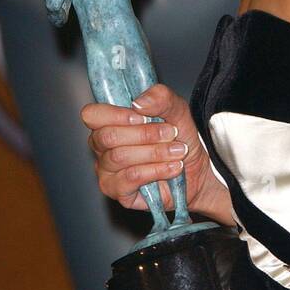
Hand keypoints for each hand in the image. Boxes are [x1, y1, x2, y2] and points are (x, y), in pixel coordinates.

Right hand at [80, 83, 233, 225]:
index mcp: (109, 122)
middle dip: (144, 134)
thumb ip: (160, 98)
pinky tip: (173, 168)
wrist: (197, 168)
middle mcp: (102, 147)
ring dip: (155, 152)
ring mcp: (107, 171)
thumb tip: (139, 103)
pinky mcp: (118, 191)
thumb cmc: (179, 137)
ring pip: (120, 157)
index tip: (143, 117)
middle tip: (171, 133)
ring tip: (178, 151)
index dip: (115, 115)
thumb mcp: (176, 109)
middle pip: (107, 137)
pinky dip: (156, 170)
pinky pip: (131, 178)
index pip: (92, 115)